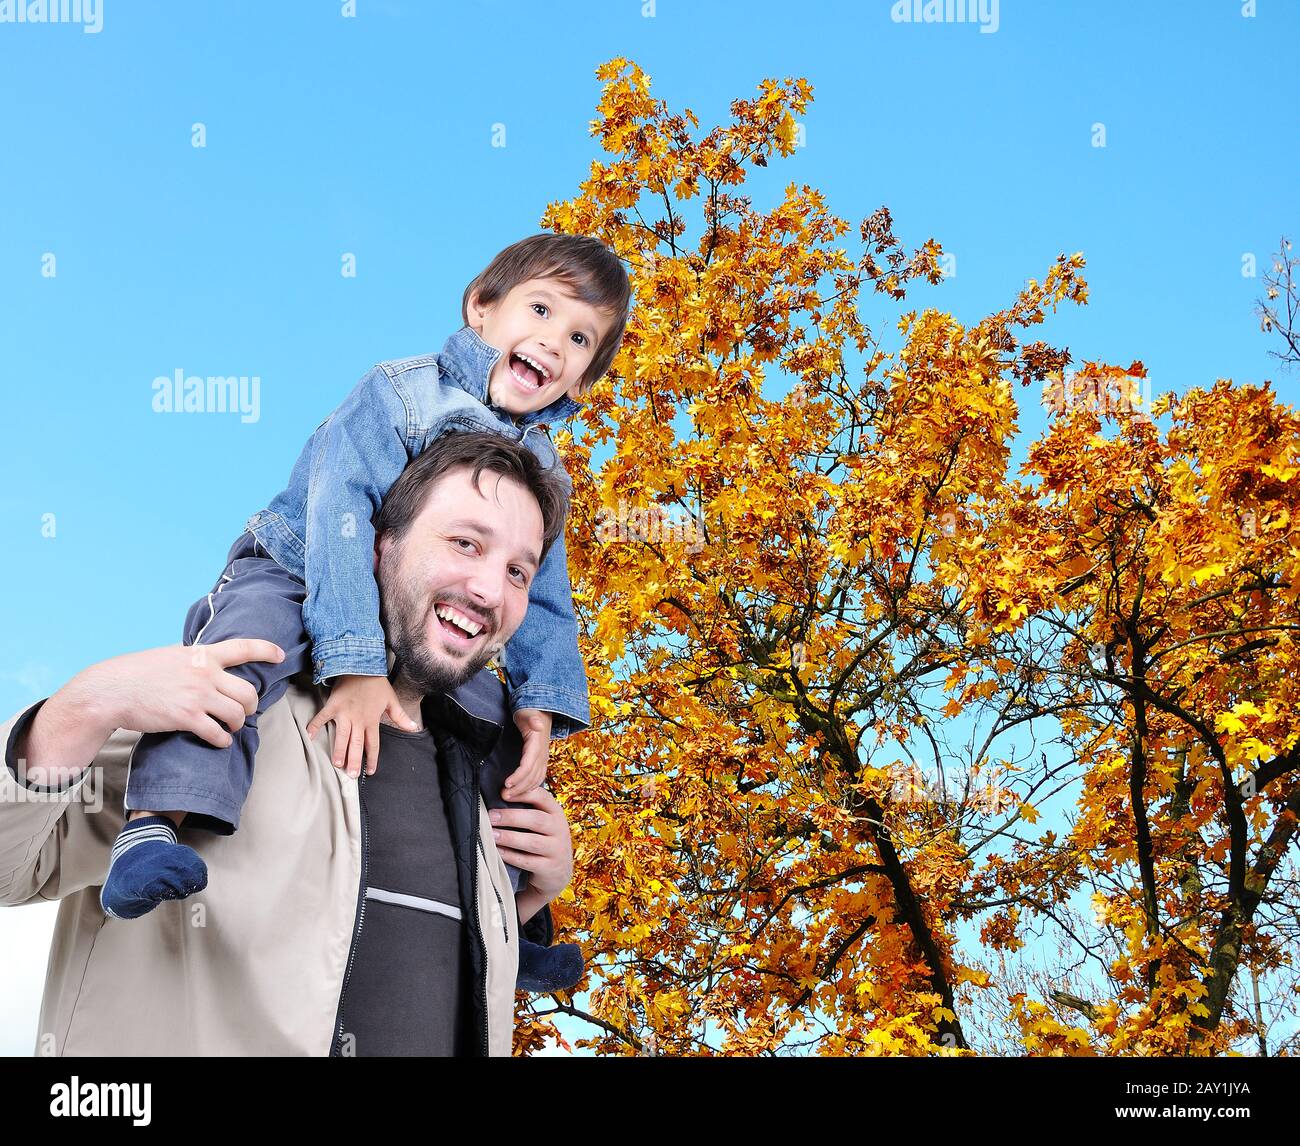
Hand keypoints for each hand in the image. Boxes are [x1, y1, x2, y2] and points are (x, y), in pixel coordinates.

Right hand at [15, 639, 286, 786]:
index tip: (280, 655)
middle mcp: (205, 673)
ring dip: (237, 724)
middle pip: (248, 691)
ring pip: (237, 713)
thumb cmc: (137, 673)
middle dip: (250, 705)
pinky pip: (218, 733)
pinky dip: (223, 740)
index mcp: (202, 655)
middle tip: (245, 712)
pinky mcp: (187, 718)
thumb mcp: (170, 656)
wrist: (110, 690)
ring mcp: (197, 695)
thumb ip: (193, 660)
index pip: (243, 648)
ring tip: (230, 728)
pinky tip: (219, 741)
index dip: (266, 650)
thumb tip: (209, 663)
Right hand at [306, 675, 418, 778]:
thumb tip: (414, 728)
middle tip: (352, 775)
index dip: (372, 758)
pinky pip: (321, 718)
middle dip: (355, 761)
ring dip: (339, 751)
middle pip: (357, 744)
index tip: (371, 771)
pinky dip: (314, 726)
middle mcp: (358, 720)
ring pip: (342, 736)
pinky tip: (309, 737)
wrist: (361, 665)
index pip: (373, 744)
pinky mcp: (332, 706)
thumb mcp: (391, 700)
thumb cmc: (376, 683)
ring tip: (337, 764)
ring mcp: (344, 714)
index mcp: (372, 720)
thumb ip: (401, 717)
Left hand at [488, 784, 572, 920]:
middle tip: (491, 816)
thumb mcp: (544, 823)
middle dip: (511, 817)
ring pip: (532, 842)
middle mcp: (559, 829)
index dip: (523, 793)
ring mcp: (556, 850)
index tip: (503, 793)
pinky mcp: (549, 868)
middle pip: (536, 819)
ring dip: (509, 837)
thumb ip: (528, 809)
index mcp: (556, 813)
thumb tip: (499, 795)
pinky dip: (511, 856)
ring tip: (492, 834)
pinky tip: (498, 852)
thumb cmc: (543, 840)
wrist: (558, 872)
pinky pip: (528, 861)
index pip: (542, 797)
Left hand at [506, 708, 551, 798]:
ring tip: (509, 796)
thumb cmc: (530, 712)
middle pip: (532, 777)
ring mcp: (543, 758)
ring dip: (524, 790)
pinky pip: (539, 777)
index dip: (518, 777)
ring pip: (536, 779)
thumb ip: (532, 718)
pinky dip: (531, 787)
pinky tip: (522, 792)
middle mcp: (542, 754)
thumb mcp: (528, 712)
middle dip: (519, 788)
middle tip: (504, 796)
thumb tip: (537, 724)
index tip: (507, 784)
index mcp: (537, 745)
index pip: (528, 765)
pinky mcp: (541, 761)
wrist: (541, 712)